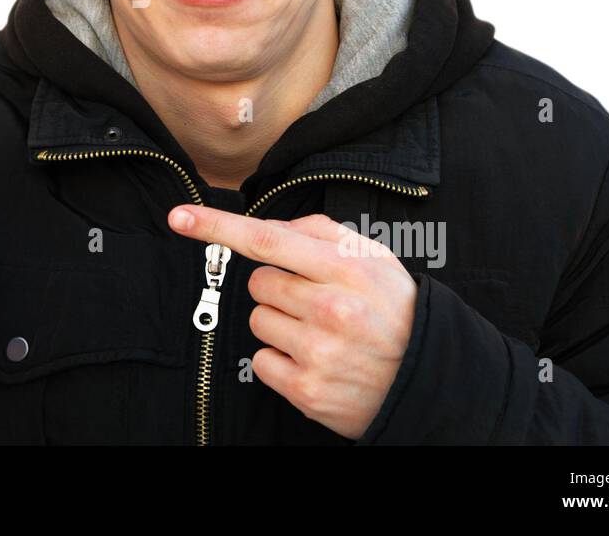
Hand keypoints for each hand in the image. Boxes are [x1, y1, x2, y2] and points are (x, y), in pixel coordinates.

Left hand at [168, 205, 416, 439]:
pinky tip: (315, 362)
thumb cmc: (394, 311)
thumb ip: (321, 233)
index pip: (267, 239)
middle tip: (318, 304)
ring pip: (257, 320)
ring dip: (280, 325)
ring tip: (322, 335)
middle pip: (258, 283)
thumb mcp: (374, 259)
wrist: (429, 380)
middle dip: (278, 289)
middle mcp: (331, 309)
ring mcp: (318, 352)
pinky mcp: (307, 390)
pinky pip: (261, 361)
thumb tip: (271, 226)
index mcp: (346, 270)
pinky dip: (280, 361)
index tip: (179, 218)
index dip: (217, 227)